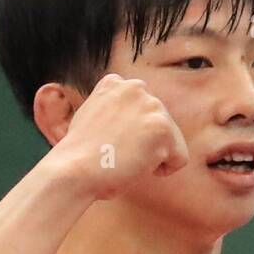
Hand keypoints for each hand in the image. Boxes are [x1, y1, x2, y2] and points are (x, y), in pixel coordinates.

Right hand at [48, 73, 189, 200]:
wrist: (73, 170)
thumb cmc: (79, 157)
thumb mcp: (93, 118)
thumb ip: (116, 111)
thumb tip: (135, 123)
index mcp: (116, 82)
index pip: (143, 113)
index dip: (131, 136)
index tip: (110, 144)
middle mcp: (136, 87)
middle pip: (160, 125)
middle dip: (145, 145)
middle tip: (117, 154)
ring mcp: (151, 105)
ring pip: (171, 141)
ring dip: (152, 157)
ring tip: (126, 158)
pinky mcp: (161, 127)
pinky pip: (180, 158)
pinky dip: (164, 169)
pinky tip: (138, 166)